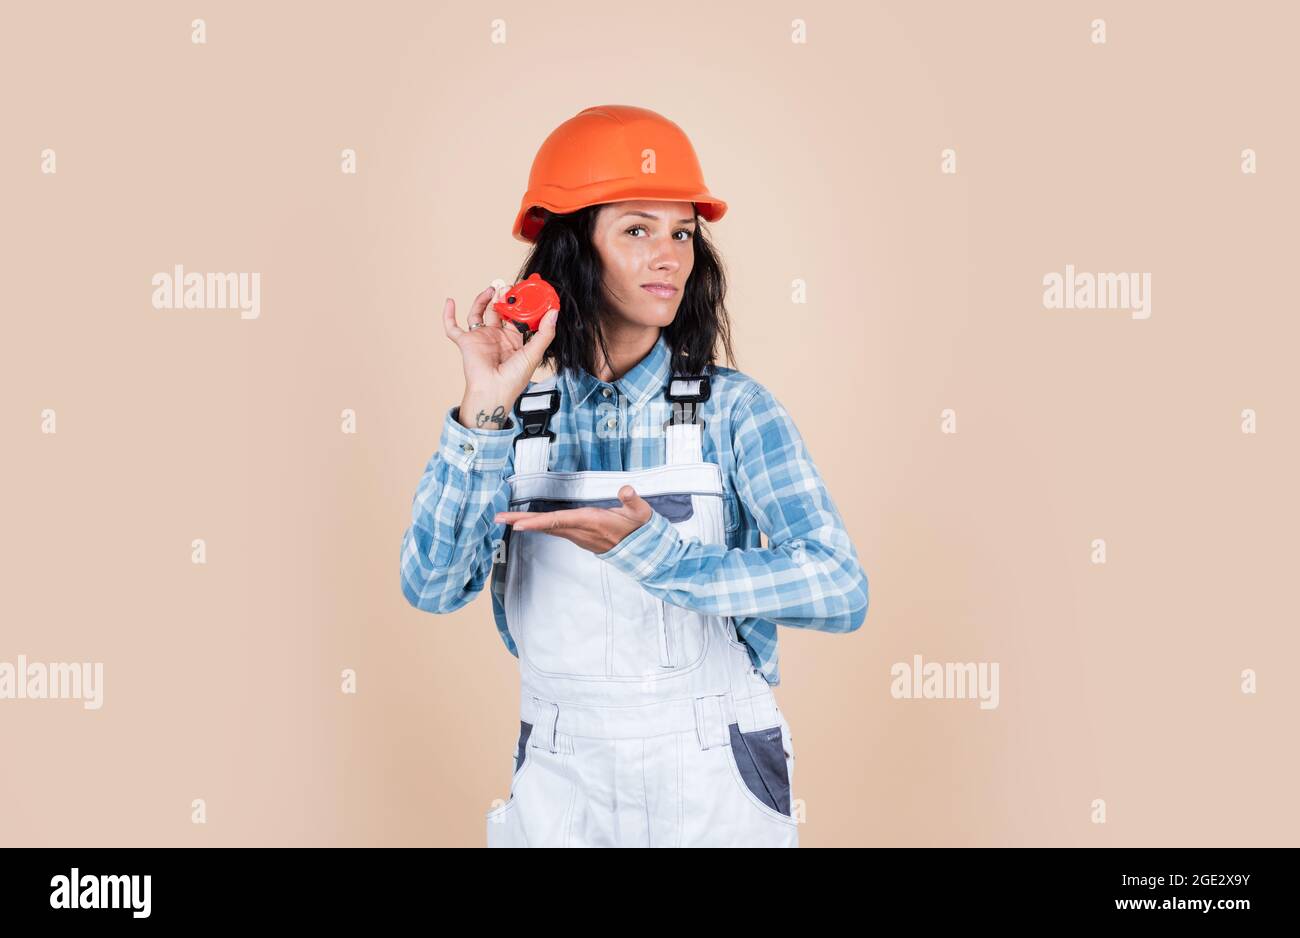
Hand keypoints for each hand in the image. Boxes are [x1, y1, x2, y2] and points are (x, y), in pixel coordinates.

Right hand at [442, 284, 559, 429]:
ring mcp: (480, 339)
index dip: (519, 304)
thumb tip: (554, 312)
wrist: (494, 391)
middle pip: (497, 312)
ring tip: (492, 289)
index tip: (525, 292)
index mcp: (513, 341)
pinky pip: (452, 327)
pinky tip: (450, 301)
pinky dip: (448, 315)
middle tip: (507, 286)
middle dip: (502, 298)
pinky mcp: (465, 342)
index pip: (515, 317)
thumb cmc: (514, 378)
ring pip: (478, 313)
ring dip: (483, 300)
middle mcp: (496, 338)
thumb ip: (544, 332)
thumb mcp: (534, 352)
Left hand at [495, 485, 652, 553]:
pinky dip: (536, 524)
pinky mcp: (576, 534)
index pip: (560, 521)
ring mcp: (576, 534)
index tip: (519, 524)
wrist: (640, 549)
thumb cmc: (637, 528)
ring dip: (525, 522)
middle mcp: (579, 530)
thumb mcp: (640, 512)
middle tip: (498, 518)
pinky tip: (525, 522)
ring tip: (504, 518)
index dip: (539, 522)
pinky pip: (552, 528)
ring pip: (547, 528)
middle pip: (546, 525)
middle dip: (521, 522)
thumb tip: (625, 489)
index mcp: (591, 522)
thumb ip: (633, 500)